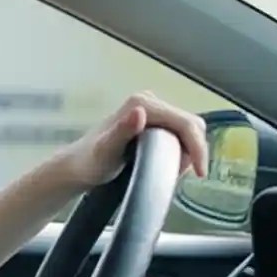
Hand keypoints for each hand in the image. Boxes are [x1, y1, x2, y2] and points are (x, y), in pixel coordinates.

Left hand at [55, 91, 208, 189]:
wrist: (77, 167)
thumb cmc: (89, 162)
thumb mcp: (106, 150)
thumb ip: (122, 131)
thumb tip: (140, 112)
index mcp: (142, 103)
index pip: (185, 122)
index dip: (197, 148)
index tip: (200, 172)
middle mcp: (148, 102)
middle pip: (190, 124)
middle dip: (193, 151)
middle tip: (179, 174)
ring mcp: (151, 111)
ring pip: (186, 130)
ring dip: (188, 152)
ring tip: (172, 172)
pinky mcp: (152, 122)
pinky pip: (178, 134)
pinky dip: (181, 150)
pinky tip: (168, 165)